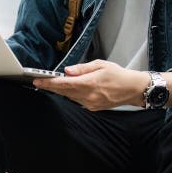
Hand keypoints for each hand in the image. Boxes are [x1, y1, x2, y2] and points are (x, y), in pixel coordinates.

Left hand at [32, 59, 147, 110]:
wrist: (132, 89)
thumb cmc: (118, 74)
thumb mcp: (101, 64)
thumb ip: (82, 68)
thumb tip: (67, 71)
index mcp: (90, 83)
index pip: (64, 83)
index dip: (49, 83)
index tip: (38, 81)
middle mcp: (88, 96)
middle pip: (64, 92)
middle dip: (50, 87)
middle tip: (38, 82)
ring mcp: (90, 104)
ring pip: (69, 97)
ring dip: (59, 91)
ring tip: (50, 84)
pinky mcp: (93, 108)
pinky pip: (77, 101)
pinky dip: (70, 95)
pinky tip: (67, 89)